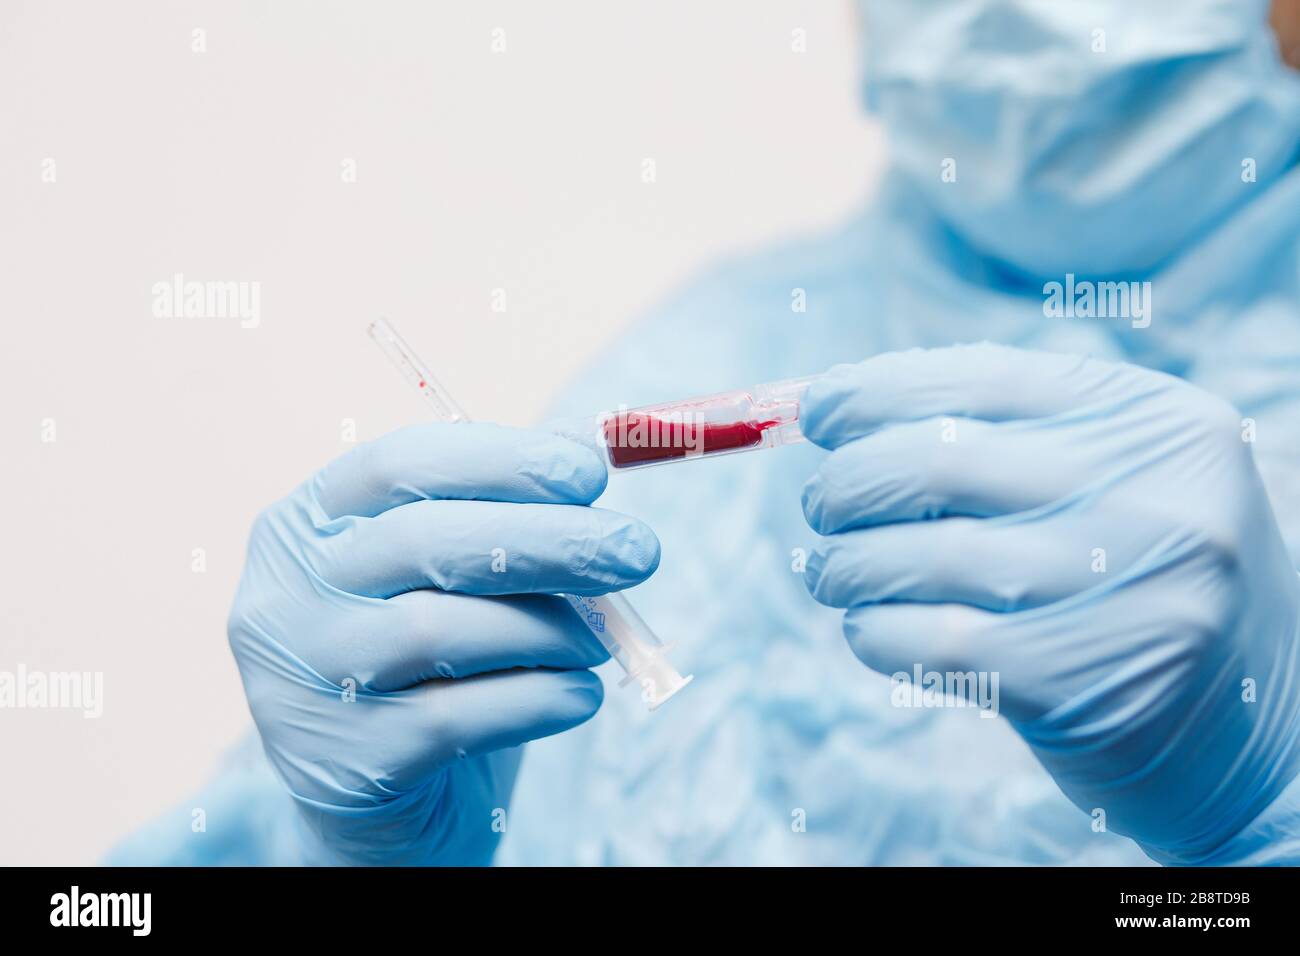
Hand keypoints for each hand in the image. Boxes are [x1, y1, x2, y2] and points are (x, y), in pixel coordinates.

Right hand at [227, 423, 658, 864]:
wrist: (389, 804)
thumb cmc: (433, 664)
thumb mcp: (455, 578)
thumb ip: (508, 513)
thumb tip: (595, 451)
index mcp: (308, 524)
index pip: (399, 464)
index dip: (503, 460)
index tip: (591, 474)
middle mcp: (287, 595)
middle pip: (423, 540)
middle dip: (548, 540)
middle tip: (636, 551)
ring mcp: (303, 682)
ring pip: (438, 630)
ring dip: (547, 629)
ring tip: (599, 640)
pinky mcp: (343, 761)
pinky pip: (457, 717)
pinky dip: (539, 699)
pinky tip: (580, 695)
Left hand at [799, 343, 1299, 862]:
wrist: (1255, 732)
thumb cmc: (1142, 583)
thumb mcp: (1115, 482)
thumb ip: (1005, 436)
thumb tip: (843, 409)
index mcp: (1155, 422)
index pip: (980, 378)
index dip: (873, 392)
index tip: (817, 414)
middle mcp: (1152, 495)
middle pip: (934, 460)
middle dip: (844, 483)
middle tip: (821, 504)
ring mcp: (1123, 592)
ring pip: (919, 557)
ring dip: (843, 564)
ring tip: (832, 572)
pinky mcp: (1082, 684)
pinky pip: (928, 641)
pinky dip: (872, 630)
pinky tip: (868, 627)